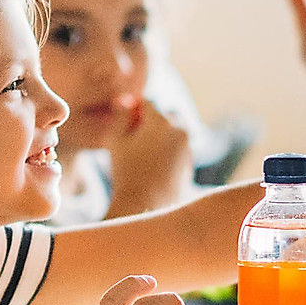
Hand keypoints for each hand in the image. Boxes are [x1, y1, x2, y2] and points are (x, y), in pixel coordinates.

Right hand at [108, 99, 193, 214]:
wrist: (146, 204)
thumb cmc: (126, 171)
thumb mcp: (115, 140)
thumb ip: (121, 116)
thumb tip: (126, 100)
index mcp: (161, 122)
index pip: (148, 103)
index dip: (135, 110)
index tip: (125, 123)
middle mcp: (180, 132)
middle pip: (166, 115)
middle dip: (152, 121)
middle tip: (134, 136)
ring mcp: (188, 148)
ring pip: (175, 132)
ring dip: (162, 135)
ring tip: (143, 152)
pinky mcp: (190, 163)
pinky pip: (180, 148)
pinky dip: (169, 150)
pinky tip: (153, 164)